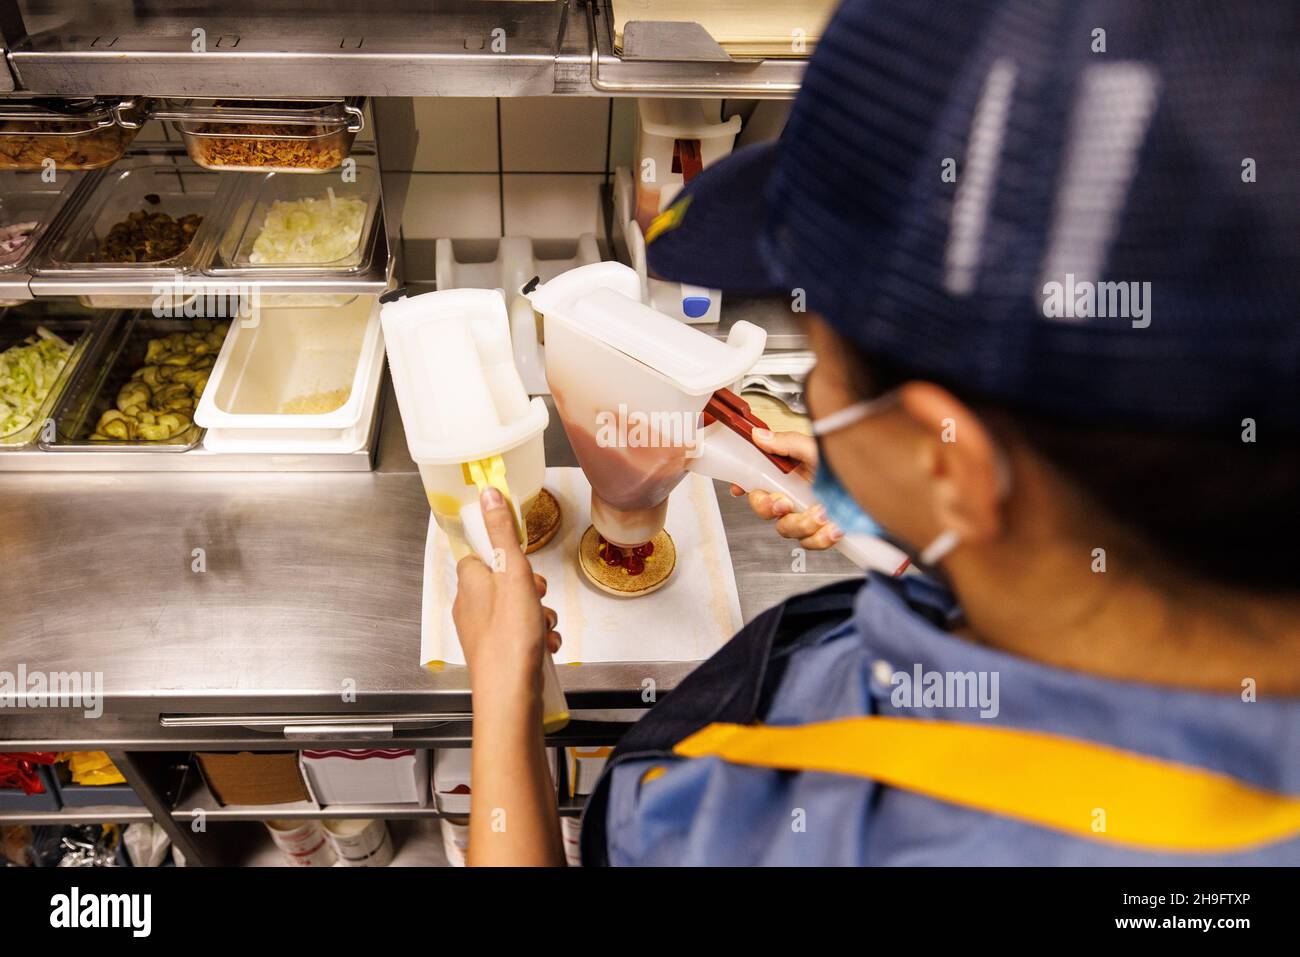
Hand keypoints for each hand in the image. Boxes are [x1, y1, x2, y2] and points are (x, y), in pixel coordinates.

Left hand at [453, 487, 561, 707]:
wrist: (510, 694)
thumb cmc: (509, 636)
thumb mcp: (513, 573)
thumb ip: (503, 532)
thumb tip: (488, 493)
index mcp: (469, 583)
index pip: (483, 554)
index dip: (509, 558)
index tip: (523, 565)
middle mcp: (471, 606)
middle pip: (507, 582)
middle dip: (532, 591)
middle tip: (537, 599)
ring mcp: (483, 632)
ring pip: (519, 609)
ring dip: (540, 615)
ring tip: (543, 628)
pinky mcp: (497, 653)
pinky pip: (523, 634)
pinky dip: (538, 638)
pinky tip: (545, 647)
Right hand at [730, 428, 843, 549]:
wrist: (886, 486)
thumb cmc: (854, 464)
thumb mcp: (818, 448)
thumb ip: (787, 443)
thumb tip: (760, 435)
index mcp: (791, 472)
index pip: (758, 480)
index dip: (746, 485)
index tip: (741, 488)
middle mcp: (797, 494)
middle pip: (765, 509)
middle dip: (770, 508)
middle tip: (784, 503)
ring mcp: (809, 514)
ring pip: (786, 529)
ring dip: (802, 523)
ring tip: (822, 512)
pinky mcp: (824, 532)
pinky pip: (810, 542)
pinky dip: (821, 537)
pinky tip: (834, 526)